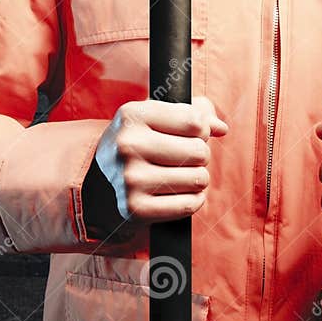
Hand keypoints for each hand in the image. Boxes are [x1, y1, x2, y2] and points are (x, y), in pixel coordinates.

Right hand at [82, 97, 227, 235]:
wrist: (100, 185)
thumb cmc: (139, 144)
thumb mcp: (157, 117)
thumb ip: (196, 112)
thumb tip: (221, 128)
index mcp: (132, 115)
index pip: (195, 122)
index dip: (201, 130)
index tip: (188, 135)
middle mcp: (128, 146)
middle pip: (200, 151)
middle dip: (200, 156)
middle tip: (182, 159)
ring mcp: (131, 179)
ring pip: (199, 179)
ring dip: (197, 179)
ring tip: (178, 176)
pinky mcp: (137, 208)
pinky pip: (191, 204)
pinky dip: (193, 200)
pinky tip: (177, 194)